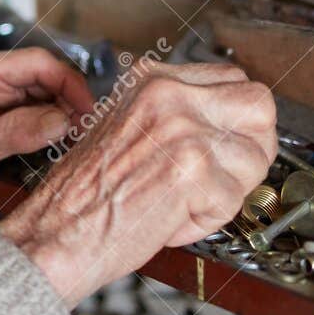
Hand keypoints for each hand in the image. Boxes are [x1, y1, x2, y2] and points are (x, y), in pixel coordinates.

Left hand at [0, 47, 95, 254]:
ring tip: (77, 136)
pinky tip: (61, 139)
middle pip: (43, 76)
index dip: (67, 82)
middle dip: (67, 99)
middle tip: (86, 128)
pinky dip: (51, 123)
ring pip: (43, 93)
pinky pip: (35, 111)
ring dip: (61, 112)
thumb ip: (19, 131)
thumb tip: (62, 120)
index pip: (34, 63)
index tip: (87, 109)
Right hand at [0, 64, 275, 305]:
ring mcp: (181, 128)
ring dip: (229, 190)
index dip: (237, 121)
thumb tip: (225, 123)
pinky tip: (173, 219)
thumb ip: (173, 114)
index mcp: (150, 80)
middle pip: (259, 105)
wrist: (54, 234)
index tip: (225, 146)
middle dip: (251, 146)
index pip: (233, 80)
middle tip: (224, 176)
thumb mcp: (125, 128)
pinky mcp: (192, 169)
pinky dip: (208, 220)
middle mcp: (167, 94)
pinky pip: (235, 199)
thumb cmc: (82, 196)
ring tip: (186, 201)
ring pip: (255, 156)